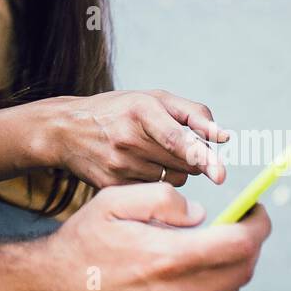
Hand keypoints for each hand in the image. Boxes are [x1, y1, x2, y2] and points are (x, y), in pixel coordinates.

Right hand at [32, 89, 229, 188]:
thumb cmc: (118, 110)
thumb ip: (194, 114)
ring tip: (151, 153)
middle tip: (178, 146)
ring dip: (176, 170)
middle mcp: (128, 138)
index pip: (176, 138)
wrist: (66, 130)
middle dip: (193, 158)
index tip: (220, 174)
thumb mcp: (153, 98)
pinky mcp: (112, 186)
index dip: (201, 155)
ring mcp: (118, 165)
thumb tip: (223, 138)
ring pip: (174, 180)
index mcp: (140, 110)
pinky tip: (140, 168)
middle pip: (183, 162)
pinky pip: (155, 192)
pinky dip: (158, 183)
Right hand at [33, 183, 271, 290]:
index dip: (256, 223)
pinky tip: (201, 261)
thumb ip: (163, 199)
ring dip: (236, 261)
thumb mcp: (114, 200)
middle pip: (243, 269)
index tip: (255, 208)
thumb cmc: (84, 241)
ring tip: (221, 237)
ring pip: (230, 288)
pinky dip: (218, 280)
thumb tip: (200, 214)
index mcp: (167, 257)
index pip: (239, 243)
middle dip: (251, 240)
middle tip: (244, 219)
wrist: (57, 290)